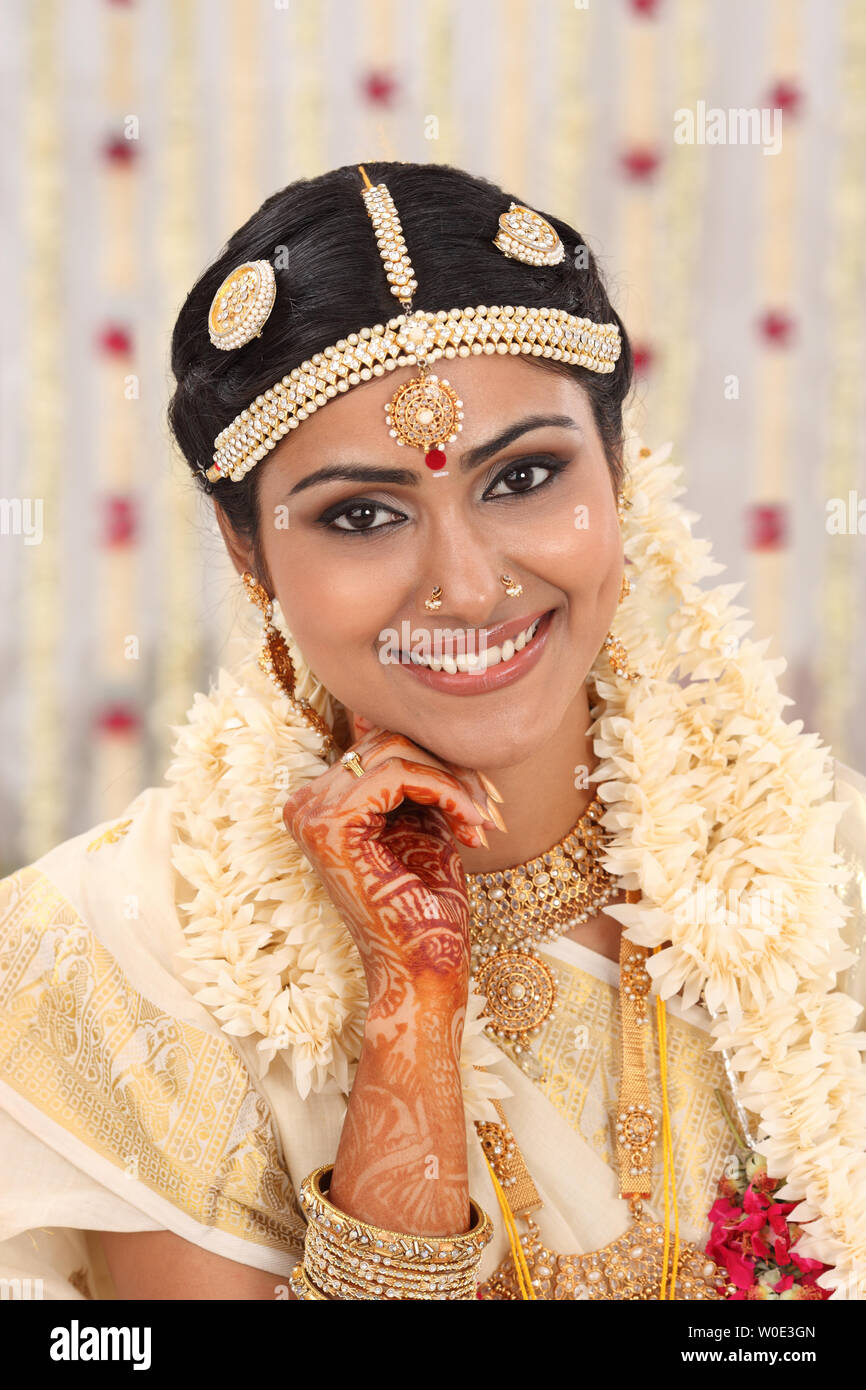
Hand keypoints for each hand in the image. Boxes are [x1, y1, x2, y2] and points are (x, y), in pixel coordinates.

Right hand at [281, 720, 499, 1014]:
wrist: (424, 967)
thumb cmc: (426, 905)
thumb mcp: (420, 821)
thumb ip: (413, 773)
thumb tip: (414, 713)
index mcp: (317, 803)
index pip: (378, 743)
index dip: (435, 760)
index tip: (479, 799)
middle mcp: (303, 804)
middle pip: (387, 740)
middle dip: (449, 767)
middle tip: (488, 808)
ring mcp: (312, 813)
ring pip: (398, 751)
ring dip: (454, 782)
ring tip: (481, 822)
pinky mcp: (333, 823)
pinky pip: (401, 773)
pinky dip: (448, 792)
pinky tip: (470, 828)